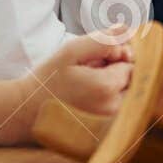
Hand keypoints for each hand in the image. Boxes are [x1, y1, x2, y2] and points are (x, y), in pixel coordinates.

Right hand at [30, 31, 162, 117]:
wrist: (28, 112)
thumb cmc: (49, 79)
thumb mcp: (72, 51)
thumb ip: (103, 40)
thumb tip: (128, 30)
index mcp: (106, 87)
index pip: (131, 63)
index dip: (115, 57)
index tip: (94, 61)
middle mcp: (114, 109)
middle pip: (134, 80)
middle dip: (117, 71)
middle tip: (90, 73)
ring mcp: (112, 124)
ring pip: (130, 95)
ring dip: (116, 86)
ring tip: (89, 86)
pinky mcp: (109, 132)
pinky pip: (123, 110)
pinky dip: (112, 100)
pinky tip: (91, 99)